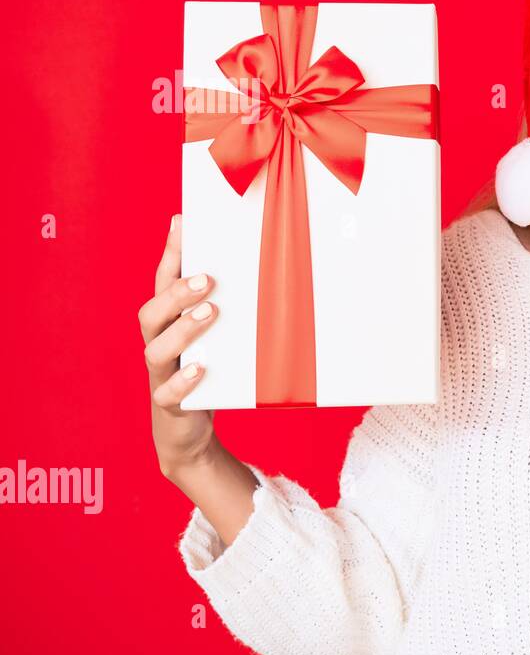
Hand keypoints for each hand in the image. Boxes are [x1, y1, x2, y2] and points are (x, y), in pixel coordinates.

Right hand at [140, 213, 218, 477]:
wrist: (191, 432)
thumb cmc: (210, 371)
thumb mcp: (220, 335)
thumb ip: (228, 303)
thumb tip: (252, 261)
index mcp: (168, 322)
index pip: (162, 281)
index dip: (170, 253)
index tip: (183, 222)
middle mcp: (158, 343)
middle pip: (151, 313)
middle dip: (177, 293)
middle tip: (209, 279)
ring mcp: (161, 375)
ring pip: (157, 350)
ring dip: (183, 330)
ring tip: (210, 313)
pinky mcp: (169, 405)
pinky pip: (168, 393)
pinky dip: (184, 381)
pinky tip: (203, 369)